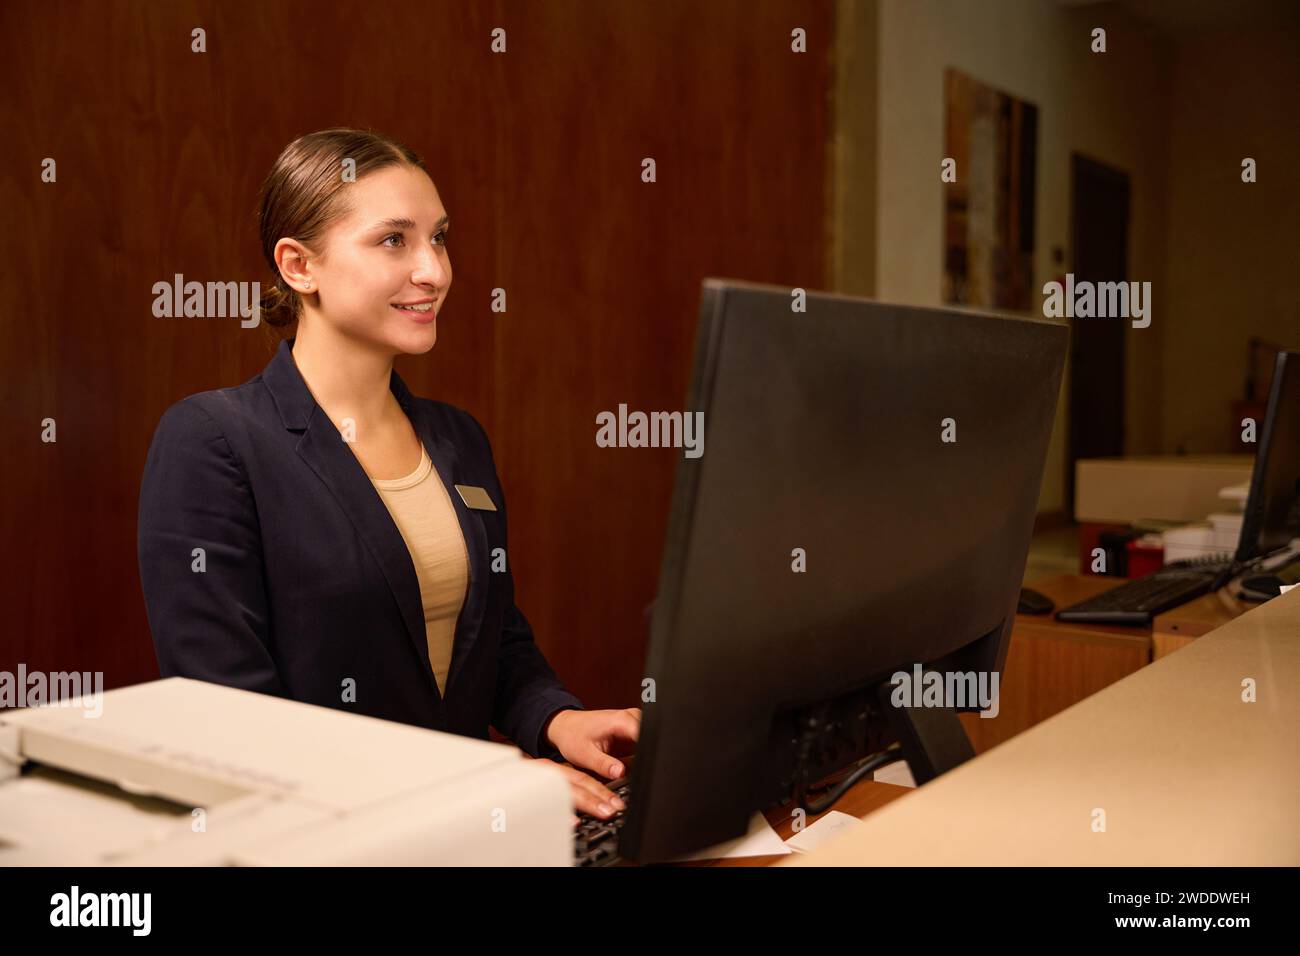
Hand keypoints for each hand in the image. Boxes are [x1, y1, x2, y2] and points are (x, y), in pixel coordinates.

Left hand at [544, 707, 640, 824]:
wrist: (566, 728)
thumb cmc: (573, 736)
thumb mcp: (585, 754)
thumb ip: (604, 764)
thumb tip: (621, 773)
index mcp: (621, 720)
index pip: (646, 736)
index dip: (647, 756)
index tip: (641, 772)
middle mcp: (630, 719)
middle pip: (650, 742)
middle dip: (642, 760)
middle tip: (624, 771)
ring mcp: (632, 725)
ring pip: (647, 748)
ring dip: (636, 761)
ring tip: (616, 764)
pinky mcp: (632, 733)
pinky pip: (641, 750)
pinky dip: (632, 759)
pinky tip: (617, 761)